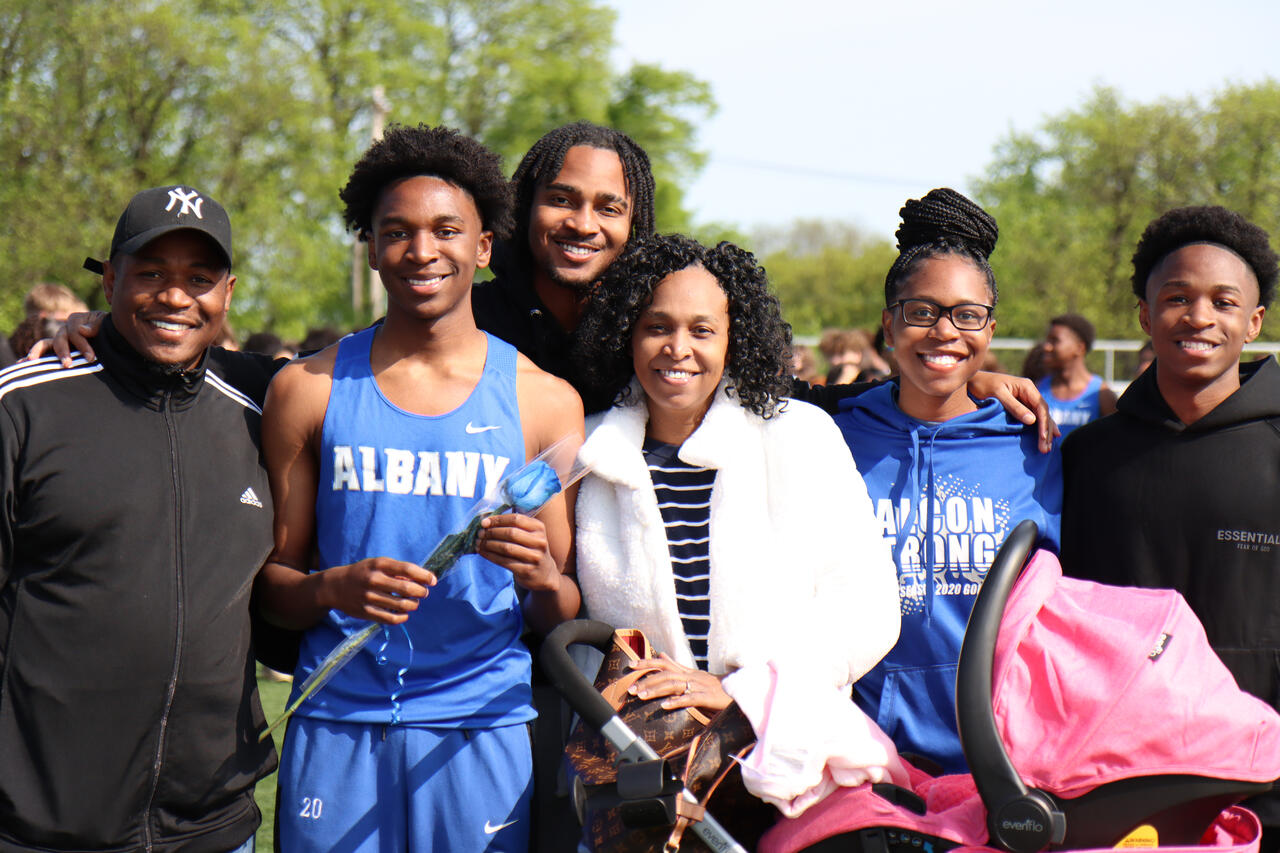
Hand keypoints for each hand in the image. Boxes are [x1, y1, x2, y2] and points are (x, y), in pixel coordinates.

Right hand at [24, 311, 105, 365]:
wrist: (113, 336)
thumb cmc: (110, 329)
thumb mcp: (107, 324)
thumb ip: (96, 325)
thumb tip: (82, 330)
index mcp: (77, 319)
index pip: (74, 332)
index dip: (82, 345)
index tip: (91, 358)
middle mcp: (66, 328)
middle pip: (60, 338)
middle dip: (63, 352)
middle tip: (68, 365)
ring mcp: (61, 337)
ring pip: (48, 343)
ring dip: (41, 353)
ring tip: (34, 363)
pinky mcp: (59, 347)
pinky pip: (43, 349)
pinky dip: (34, 354)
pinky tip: (26, 362)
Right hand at [317, 557, 435, 624]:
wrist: (335, 586)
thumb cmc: (363, 573)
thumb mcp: (378, 564)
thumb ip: (397, 570)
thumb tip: (421, 579)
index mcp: (379, 565)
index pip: (408, 569)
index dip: (424, 576)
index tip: (432, 580)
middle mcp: (374, 580)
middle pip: (407, 589)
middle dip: (421, 592)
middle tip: (423, 593)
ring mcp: (369, 597)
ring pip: (402, 605)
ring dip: (413, 605)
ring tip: (413, 603)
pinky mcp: (366, 612)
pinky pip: (391, 618)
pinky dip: (402, 617)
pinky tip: (404, 613)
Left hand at [476, 512, 559, 591]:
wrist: (543, 573)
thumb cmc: (530, 549)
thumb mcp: (529, 534)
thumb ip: (512, 525)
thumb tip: (486, 521)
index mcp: (539, 528)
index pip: (516, 519)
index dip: (498, 520)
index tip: (483, 522)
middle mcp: (539, 541)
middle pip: (511, 533)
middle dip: (491, 532)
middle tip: (479, 533)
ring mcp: (534, 557)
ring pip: (506, 548)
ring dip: (489, 544)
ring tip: (478, 542)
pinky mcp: (527, 570)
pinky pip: (504, 561)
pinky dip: (490, 556)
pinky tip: (482, 552)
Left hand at [627, 652, 731, 711]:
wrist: (739, 691)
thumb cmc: (715, 686)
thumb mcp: (694, 674)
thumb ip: (677, 666)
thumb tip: (661, 655)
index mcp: (687, 671)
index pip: (664, 663)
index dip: (647, 663)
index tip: (631, 665)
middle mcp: (691, 676)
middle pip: (665, 674)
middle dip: (646, 680)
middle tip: (631, 689)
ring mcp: (699, 686)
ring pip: (674, 684)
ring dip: (656, 690)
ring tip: (642, 696)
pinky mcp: (707, 697)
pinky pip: (690, 698)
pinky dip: (676, 701)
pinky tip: (664, 705)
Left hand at [966, 370, 1059, 452]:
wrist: (974, 381)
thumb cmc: (984, 385)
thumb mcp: (998, 394)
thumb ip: (1014, 407)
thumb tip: (1032, 421)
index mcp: (1027, 387)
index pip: (1041, 407)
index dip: (1043, 423)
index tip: (1043, 438)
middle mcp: (1030, 392)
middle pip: (1043, 413)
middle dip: (1046, 431)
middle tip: (1045, 449)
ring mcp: (1027, 399)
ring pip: (1041, 417)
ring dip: (1045, 432)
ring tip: (1047, 449)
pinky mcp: (1022, 406)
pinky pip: (1034, 418)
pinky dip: (1040, 429)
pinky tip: (1046, 438)